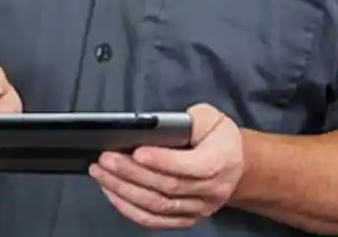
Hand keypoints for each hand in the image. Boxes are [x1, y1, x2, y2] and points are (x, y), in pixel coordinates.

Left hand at [90, 103, 244, 229]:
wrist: (236, 165)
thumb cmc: (218, 137)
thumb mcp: (210, 117)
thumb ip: (187, 120)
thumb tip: (156, 126)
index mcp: (220, 161)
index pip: (189, 166)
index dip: (162, 160)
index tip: (137, 151)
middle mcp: (211, 190)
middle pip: (167, 186)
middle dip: (132, 173)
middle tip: (106, 159)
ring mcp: (198, 208)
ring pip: (157, 206)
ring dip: (124, 190)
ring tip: (101, 173)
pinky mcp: (185, 218)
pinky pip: (154, 220)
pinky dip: (129, 208)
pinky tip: (112, 192)